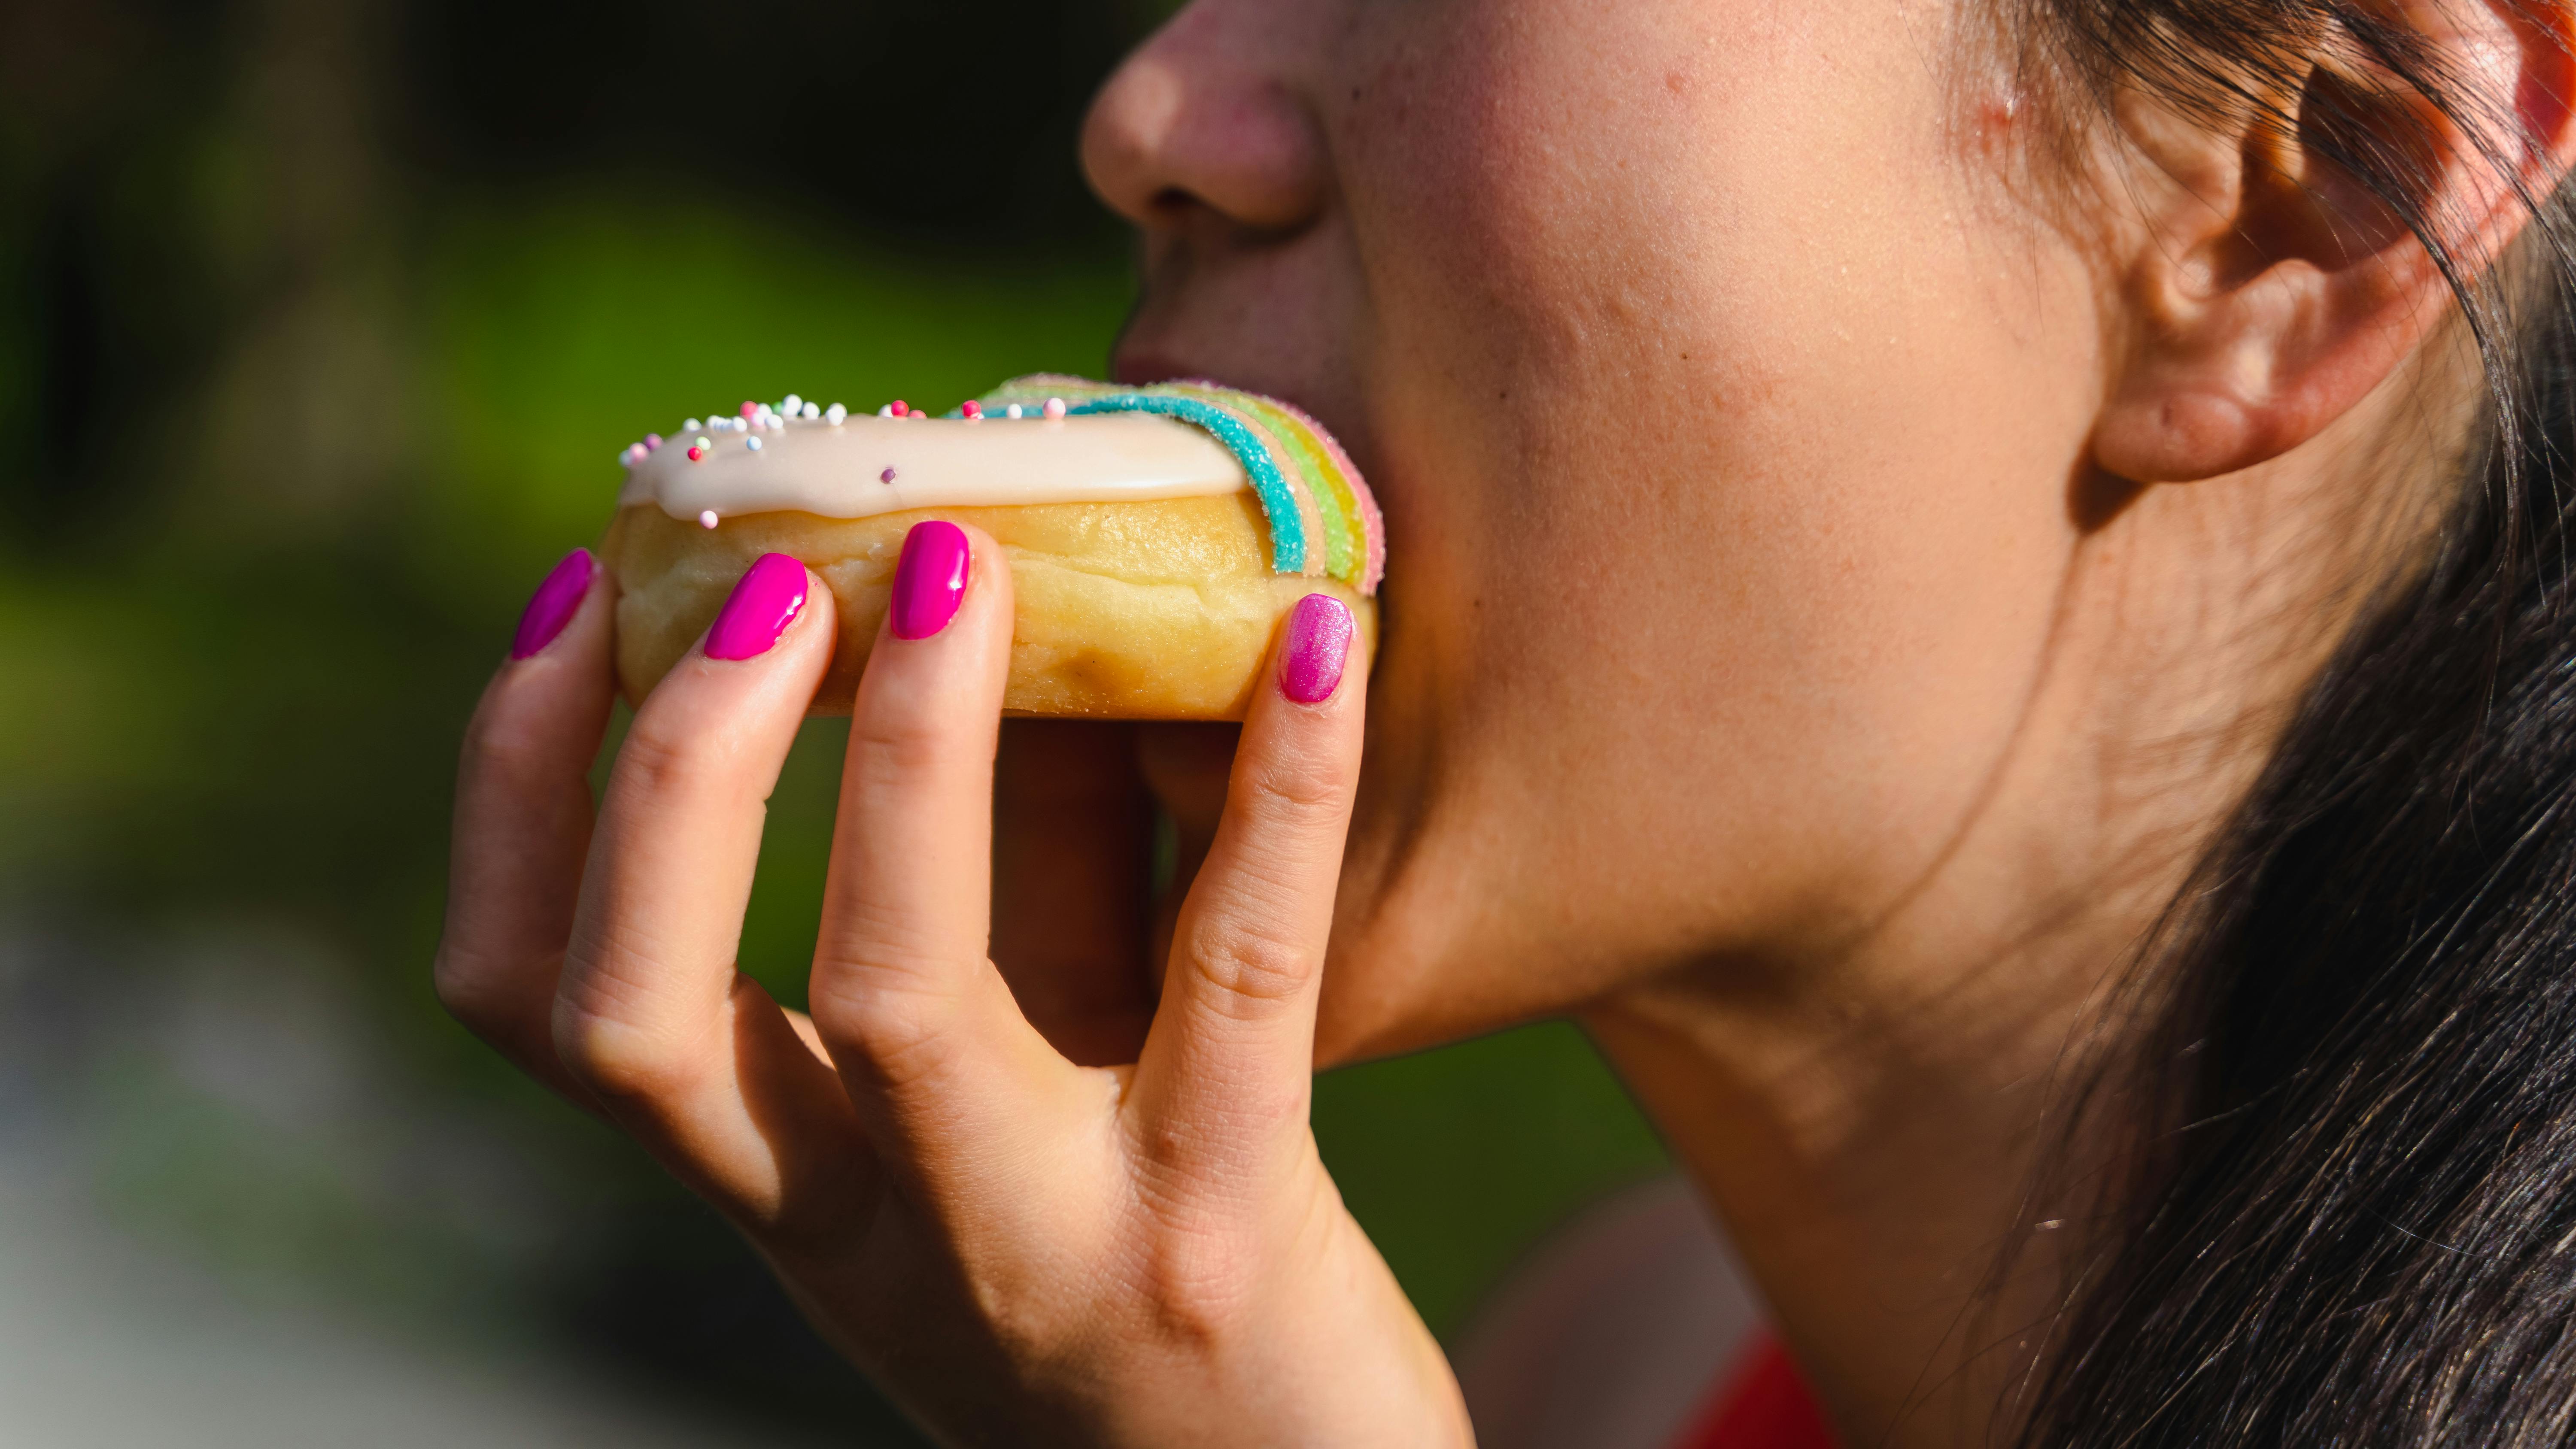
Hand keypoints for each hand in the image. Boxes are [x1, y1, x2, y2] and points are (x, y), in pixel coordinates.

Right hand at [434, 534, 1469, 1446]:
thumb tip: (972, 598)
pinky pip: (1235, 972)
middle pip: (648, 1014)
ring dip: (905, 756)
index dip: (511, 796)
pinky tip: (1328, 631)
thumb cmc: (1135, 1258)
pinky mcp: (1224, 1232)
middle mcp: (866, 1225)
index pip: (542, 1003)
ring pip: (895, 997)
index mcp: (786, 1177)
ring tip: (963, 560)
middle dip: (677, 770)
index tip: (570, 600)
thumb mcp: (1017, 1090)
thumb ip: (994, 881)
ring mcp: (1038, 1241)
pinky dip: (1281, 783)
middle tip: (768, 572)